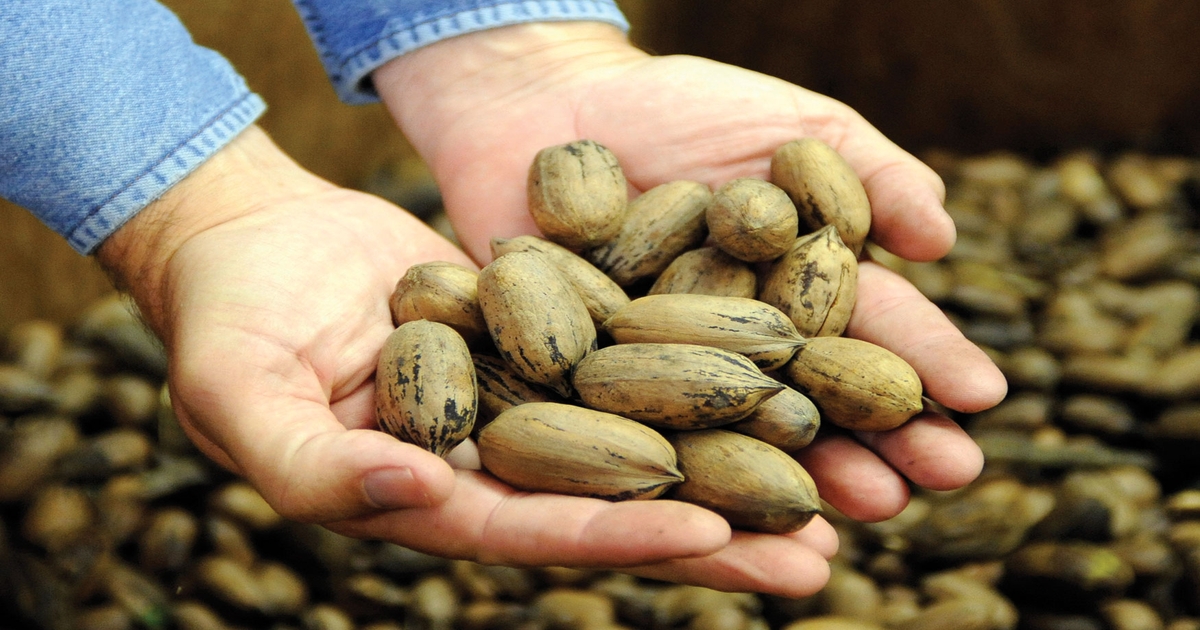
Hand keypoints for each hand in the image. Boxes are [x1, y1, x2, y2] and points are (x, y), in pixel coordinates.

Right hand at [98, 126, 837, 597]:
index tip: (710, 536)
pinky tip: (767, 379)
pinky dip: (687, 376)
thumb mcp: (244, 396)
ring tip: (830, 491)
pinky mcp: (538, 340)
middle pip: (607, 509)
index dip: (615, 539)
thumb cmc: (226, 319)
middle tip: (815, 556)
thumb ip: (320, 467)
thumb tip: (427, 498)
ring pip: (632, 442)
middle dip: (710, 534)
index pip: (529, 533)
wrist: (251, 234)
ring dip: (726, 465)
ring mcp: (515, 403)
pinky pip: (621, 362)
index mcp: (422, 501)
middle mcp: (483, 466)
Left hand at [376, 23, 1006, 514]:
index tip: (984, 397)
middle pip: (818, 395)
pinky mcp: (592, 383)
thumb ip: (867, 172)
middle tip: (942, 476)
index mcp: (796, 288)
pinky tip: (735, 504)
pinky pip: (640, 430)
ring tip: (867, 506)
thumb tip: (942, 238)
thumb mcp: (787, 125)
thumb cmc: (676, 106)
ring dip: (806, 469)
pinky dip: (686, 466)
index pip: (870, 328)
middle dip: (883, 437)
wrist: (545, 100)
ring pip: (741, 430)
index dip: (926, 362)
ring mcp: (668, 370)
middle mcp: (741, 342)